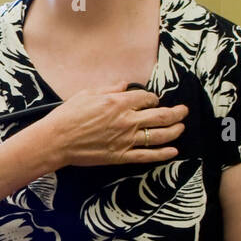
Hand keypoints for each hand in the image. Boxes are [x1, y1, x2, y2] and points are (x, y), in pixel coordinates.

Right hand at [45, 86, 186, 168]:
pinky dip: (163, 154)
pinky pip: (147, 155)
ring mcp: (126, 140)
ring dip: (175, 130)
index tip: (153, 100)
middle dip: (176, 112)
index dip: (153, 98)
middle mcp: (127, 120)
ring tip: (181, 127)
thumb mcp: (87, 93)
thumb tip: (125, 84)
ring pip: (159, 135)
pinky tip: (174, 151)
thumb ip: (110, 88)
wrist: (57, 140)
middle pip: (161, 115)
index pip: (146, 98)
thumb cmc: (68, 115)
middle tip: (183, 110)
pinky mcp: (122, 156)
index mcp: (118, 102)